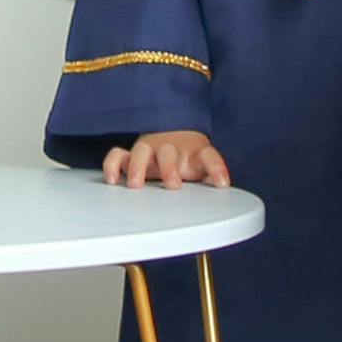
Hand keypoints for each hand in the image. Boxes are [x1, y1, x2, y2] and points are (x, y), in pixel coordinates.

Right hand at [102, 127, 230, 189]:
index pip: (209, 156)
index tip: (222, 183)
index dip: (216, 168)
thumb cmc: (190, 161)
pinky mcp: (132, 156)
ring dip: (139, 167)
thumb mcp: (204, 171)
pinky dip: (113, 165)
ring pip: (141, 151)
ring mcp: (150, 150)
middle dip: (169, 168)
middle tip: (172, 184)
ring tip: (137, 185)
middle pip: (169, 152)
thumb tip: (229, 205)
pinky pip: (118, 155)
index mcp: (195, 154)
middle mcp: (171, 149)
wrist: (174, 137)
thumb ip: (213, 183)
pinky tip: (113, 179)